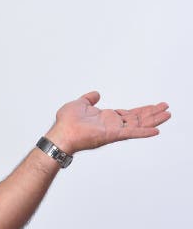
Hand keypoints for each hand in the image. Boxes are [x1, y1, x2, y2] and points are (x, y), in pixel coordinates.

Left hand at [45, 91, 170, 154]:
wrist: (61, 132)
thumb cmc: (66, 122)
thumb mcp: (78, 104)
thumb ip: (89, 99)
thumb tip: (96, 94)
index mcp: (106, 118)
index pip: (128, 114)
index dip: (142, 110)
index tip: (153, 106)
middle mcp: (113, 124)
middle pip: (137, 118)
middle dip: (152, 113)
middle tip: (166, 109)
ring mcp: (114, 130)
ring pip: (138, 124)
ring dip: (153, 120)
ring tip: (167, 115)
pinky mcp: (112, 135)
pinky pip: (131, 133)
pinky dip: (143, 132)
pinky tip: (156, 130)